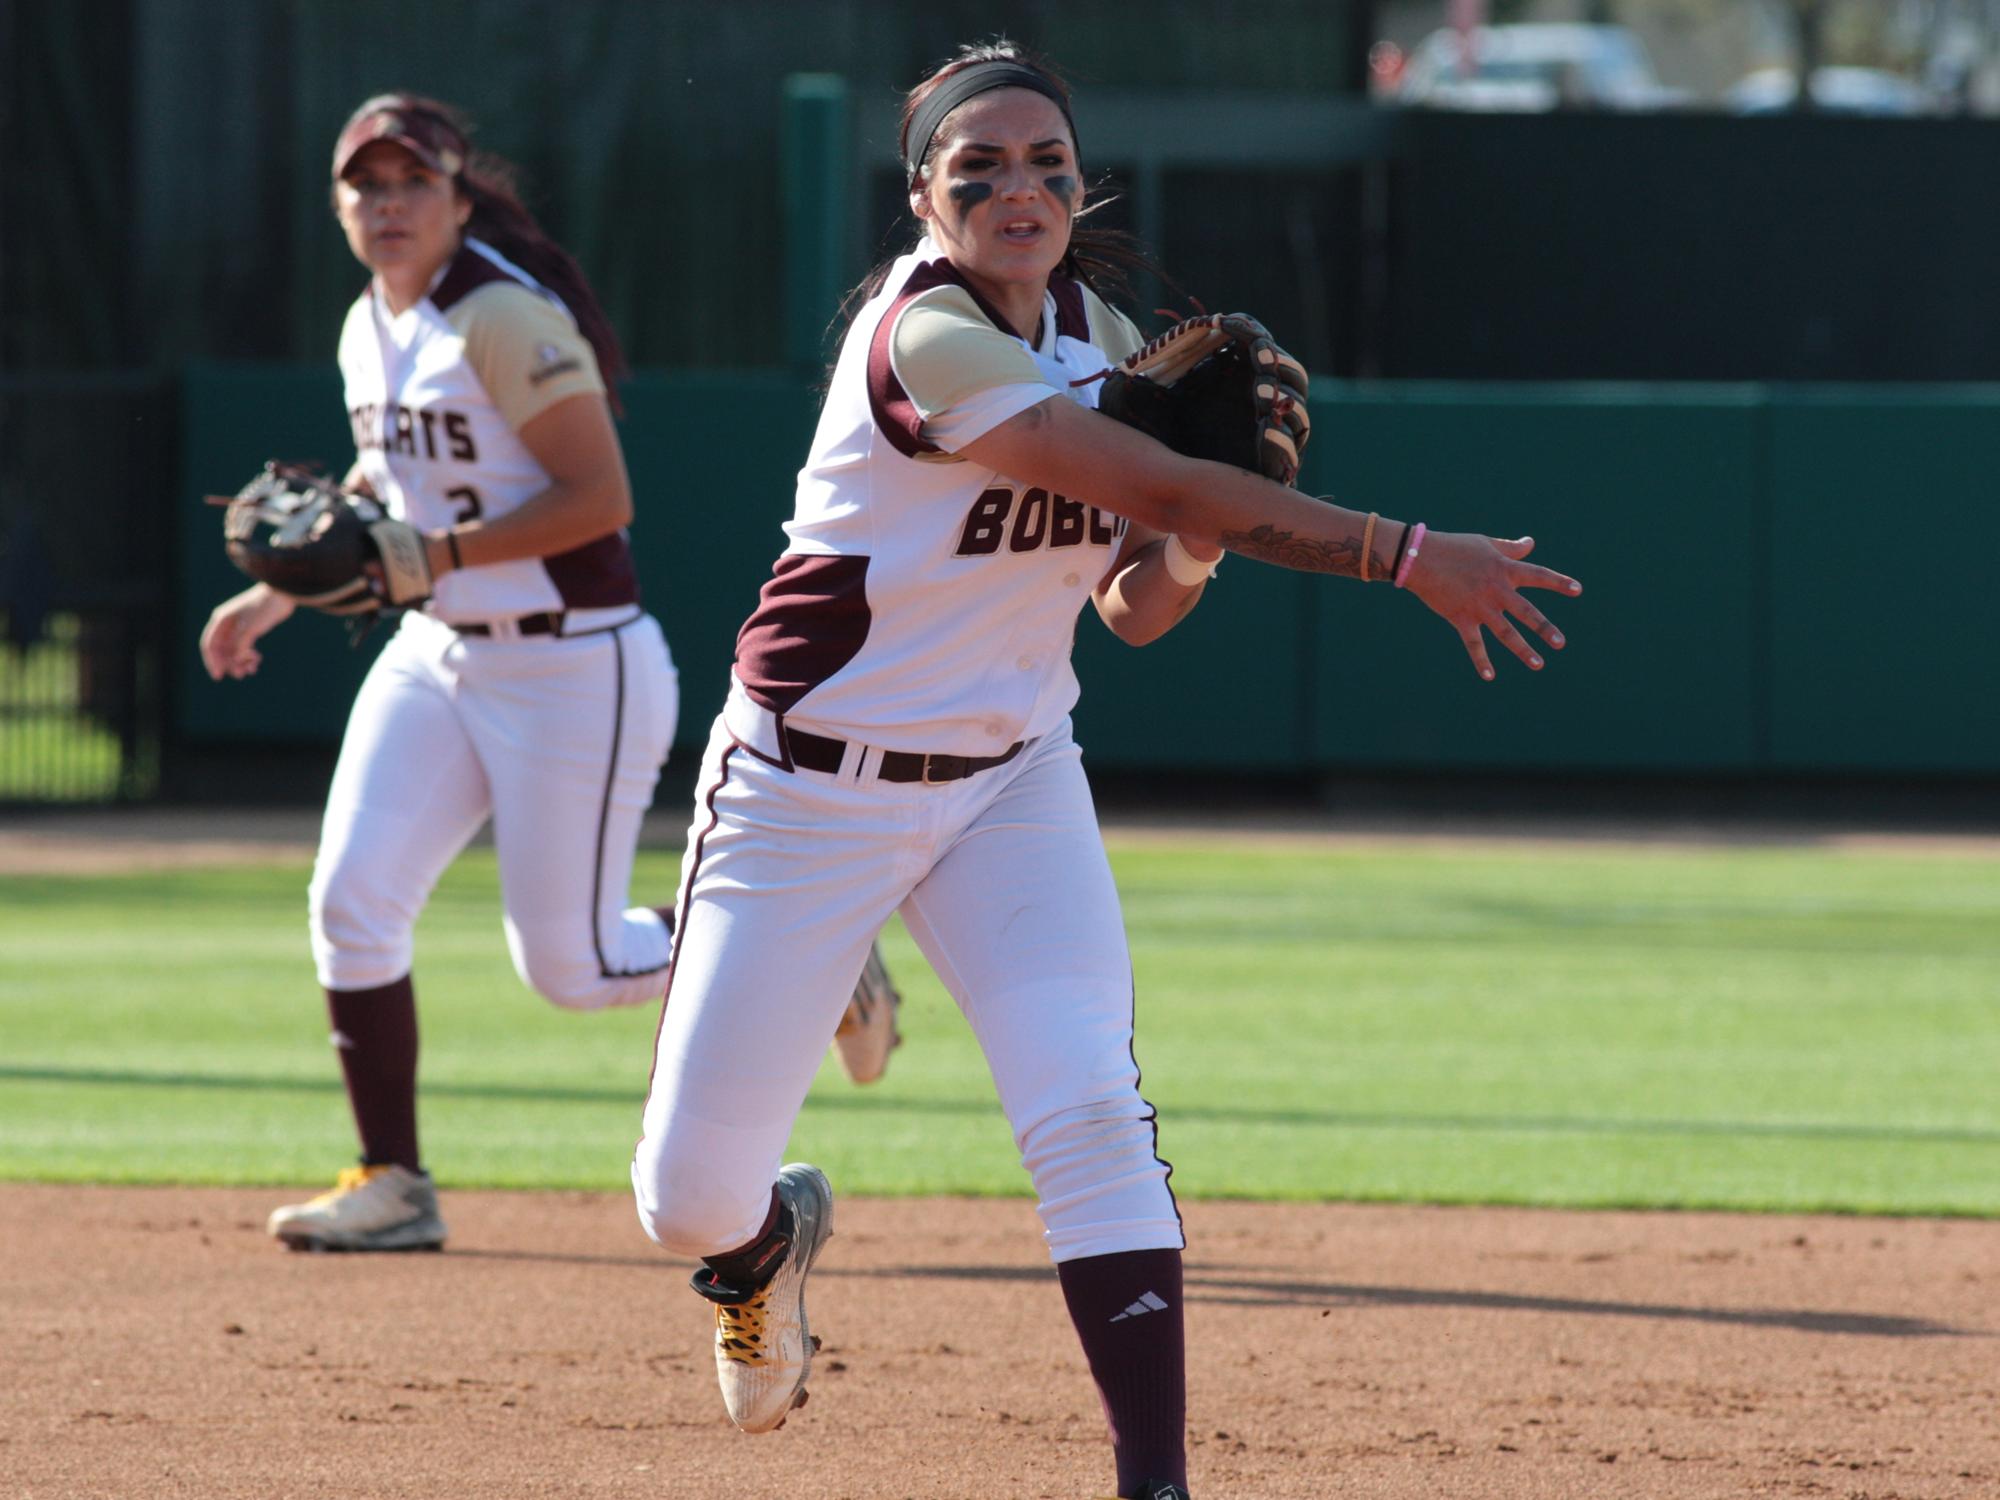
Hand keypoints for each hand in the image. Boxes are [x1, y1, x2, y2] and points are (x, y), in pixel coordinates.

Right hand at [198, 584, 295, 680]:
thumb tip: (236, 661)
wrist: (283, 594)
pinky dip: (248, 657)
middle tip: (241, 675)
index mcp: (221, 620)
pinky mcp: (251, 629)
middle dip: (229, 664)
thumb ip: (240, 645)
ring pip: (234, 650)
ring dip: (240, 662)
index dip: (212, 661)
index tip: (218, 676)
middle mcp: (227, 624)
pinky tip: (256, 662)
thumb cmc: (264, 608)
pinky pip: (244, 648)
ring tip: (252, 670)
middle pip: (222, 650)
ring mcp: (239, 627)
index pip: (210, 644)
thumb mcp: (250, 628)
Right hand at [1404, 532, 1580, 679]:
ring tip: (1539, 664)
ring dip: (1523, 649)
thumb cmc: (1454, 547)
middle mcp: (1496, 589)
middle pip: (1526, 612)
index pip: (1538, 576)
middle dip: (1545, 628)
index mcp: (1504, 569)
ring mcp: (1479, 606)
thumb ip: (1510, 548)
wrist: (1419, 557)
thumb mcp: (1486, 544)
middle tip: (1560, 643)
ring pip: (1506, 632)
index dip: (1558, 583)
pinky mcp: (1460, 617)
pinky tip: (1490, 676)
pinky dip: (1481, 661)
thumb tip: (1531, 543)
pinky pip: (1474, 643)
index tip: (1578, 590)